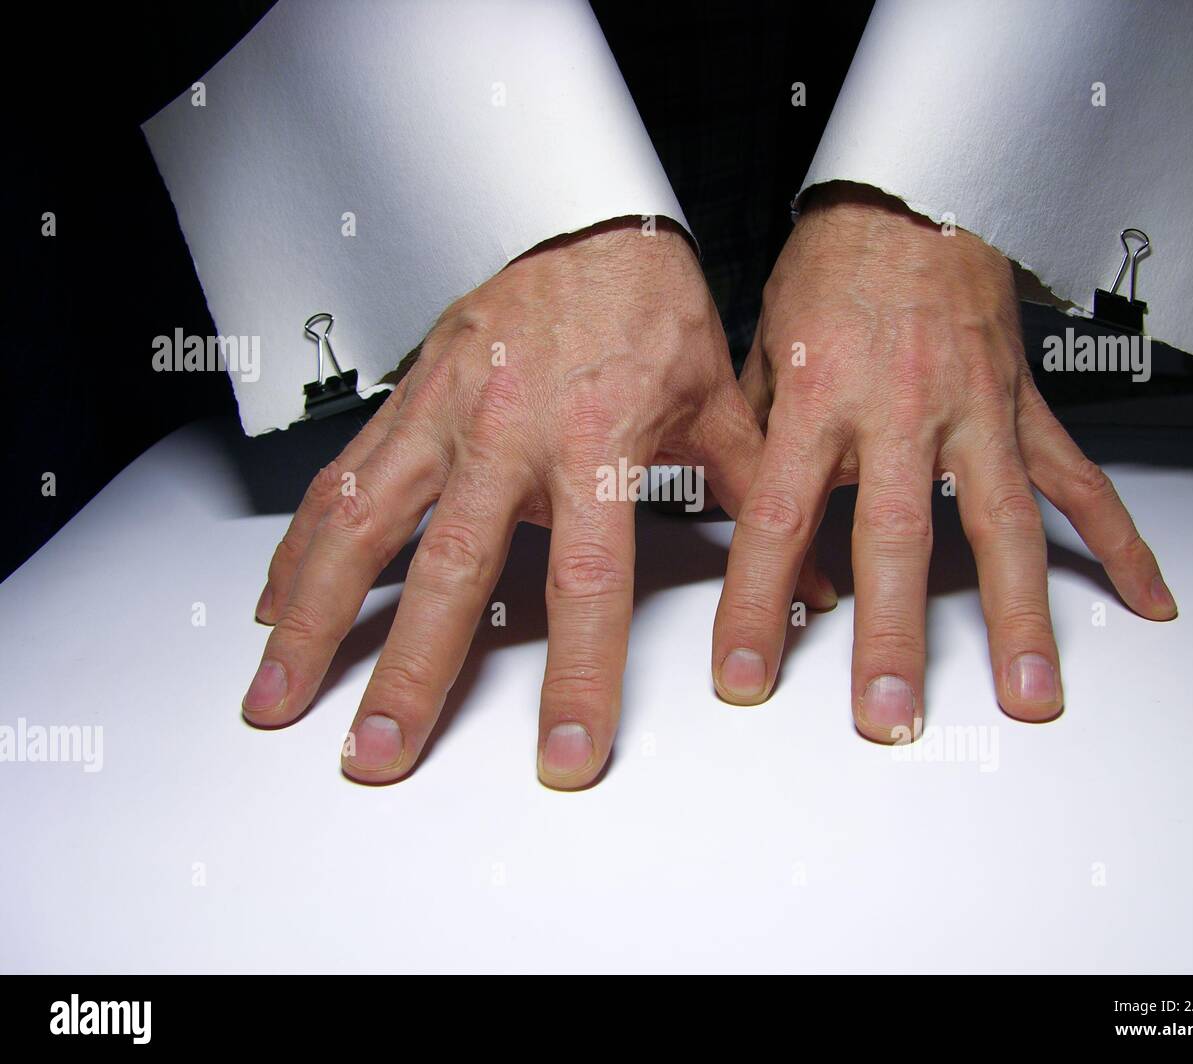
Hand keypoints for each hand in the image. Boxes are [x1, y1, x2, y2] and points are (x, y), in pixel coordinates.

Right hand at [244, 218, 769, 787]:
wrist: (592, 216)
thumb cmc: (654, 311)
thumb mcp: (718, 405)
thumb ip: (756, 504)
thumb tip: (809, 587)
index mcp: (597, 444)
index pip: (588, 584)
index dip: (578, 677)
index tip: (563, 754)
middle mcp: (510, 433)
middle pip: (450, 570)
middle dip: (408, 671)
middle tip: (375, 750)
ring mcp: (446, 414)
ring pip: (364, 523)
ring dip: (312, 616)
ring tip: (275, 693)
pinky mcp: (406, 397)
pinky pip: (341, 476)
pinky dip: (300, 543)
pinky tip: (273, 601)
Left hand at [712, 183, 1176, 739]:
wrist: (912, 194)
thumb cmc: (832, 269)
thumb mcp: (765, 345)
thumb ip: (755, 439)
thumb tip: (739, 520)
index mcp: (818, 399)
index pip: (774, 518)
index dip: (756, 605)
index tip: (747, 674)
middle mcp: (898, 411)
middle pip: (894, 539)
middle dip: (892, 634)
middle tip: (889, 710)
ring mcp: (973, 413)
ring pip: (1001, 525)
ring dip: (1018, 615)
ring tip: (1026, 690)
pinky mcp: (1024, 408)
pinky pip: (1078, 480)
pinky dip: (1118, 540)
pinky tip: (1144, 595)